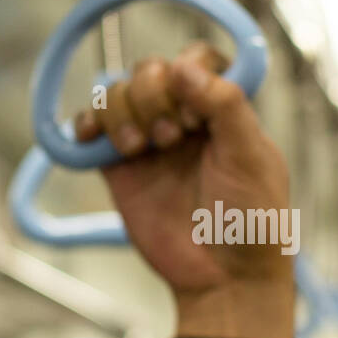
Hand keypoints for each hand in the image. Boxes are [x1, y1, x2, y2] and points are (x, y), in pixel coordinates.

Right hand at [74, 42, 293, 337]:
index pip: (194, 59)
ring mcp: (147, 140)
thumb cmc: (253, 221)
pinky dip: (84, 125)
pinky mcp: (117, 167)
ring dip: (121, 113)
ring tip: (141, 149)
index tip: (193, 110)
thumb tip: (183, 65)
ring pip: (114, 93)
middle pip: (147, 70)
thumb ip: (224, 104)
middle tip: (172, 138)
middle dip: (151, 96)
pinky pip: (88, 128)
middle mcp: (181, 117)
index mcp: (220, 109)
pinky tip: (97, 142)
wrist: (223, 278)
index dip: (186, 72)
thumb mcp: (252, 157)